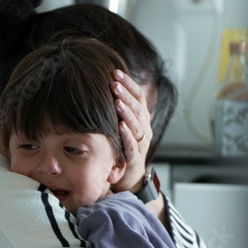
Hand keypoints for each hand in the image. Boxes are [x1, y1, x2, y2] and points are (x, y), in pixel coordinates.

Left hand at [111, 69, 152, 192]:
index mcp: (142, 117)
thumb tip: (103, 84)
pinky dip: (127, 135)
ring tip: (116, 101)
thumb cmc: (123, 145)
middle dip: (125, 95)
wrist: (130, 175)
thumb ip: (118, 107)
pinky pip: (132, 144)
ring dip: (126, 112)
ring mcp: (141, 142)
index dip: (129, 83)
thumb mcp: (122, 124)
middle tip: (114, 83)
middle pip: (137, 108)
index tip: (116, 72)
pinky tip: (120, 126)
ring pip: (136, 125)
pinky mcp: (135, 157)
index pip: (139, 96)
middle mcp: (144, 127)